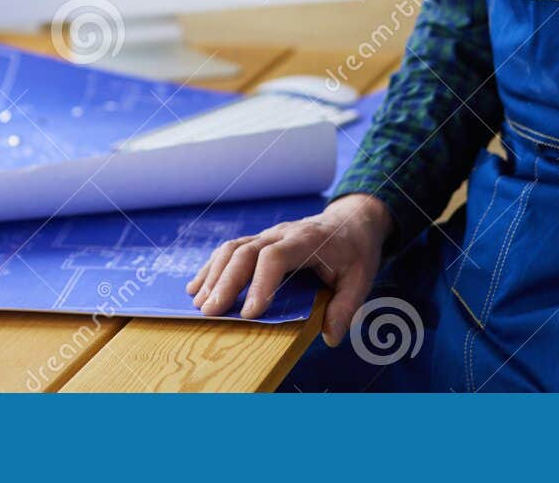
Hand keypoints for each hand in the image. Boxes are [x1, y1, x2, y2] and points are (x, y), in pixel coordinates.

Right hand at [185, 193, 393, 343]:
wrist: (351, 221)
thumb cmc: (355, 251)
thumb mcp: (361, 278)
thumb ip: (346, 307)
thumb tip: (331, 338)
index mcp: (308, 240)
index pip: (276, 256)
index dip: (260, 283)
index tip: (250, 314)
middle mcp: (283, 234)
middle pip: (246, 251)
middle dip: (225, 282)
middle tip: (210, 312)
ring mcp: (268, 235)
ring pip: (233, 248)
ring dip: (214, 275)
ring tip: (200, 303)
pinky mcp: (259, 241)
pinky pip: (230, 250)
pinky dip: (211, 268)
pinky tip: (197, 288)